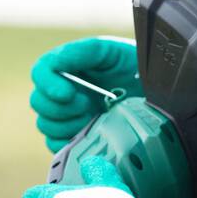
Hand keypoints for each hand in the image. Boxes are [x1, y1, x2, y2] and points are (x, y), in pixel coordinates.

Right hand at [30, 36, 143, 151]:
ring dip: (66, 124)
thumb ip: (82, 51)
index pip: (40, 73)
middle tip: (87, 105)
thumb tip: (55, 63)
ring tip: (92, 119)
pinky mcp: (78, 137)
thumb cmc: (134, 68)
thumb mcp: (111, 52)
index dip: (47, 84)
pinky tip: (88, 135)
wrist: (158, 95)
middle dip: (60, 107)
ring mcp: (70, 116)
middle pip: (38, 102)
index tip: (68, 93)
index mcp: (68, 68)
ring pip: (46, 125)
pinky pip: (57, 146)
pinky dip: (68, 143)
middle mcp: (65, 92)